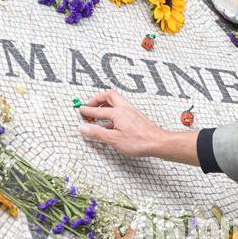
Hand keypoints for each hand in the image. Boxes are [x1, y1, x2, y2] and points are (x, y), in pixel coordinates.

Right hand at [76, 90, 199, 164]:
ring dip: (105, 106)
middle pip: (108, 96)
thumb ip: (97, 133)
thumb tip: (83, 128)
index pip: (97, 111)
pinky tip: (110, 124)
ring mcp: (131, 111)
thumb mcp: (114, 139)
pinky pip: (121, 109)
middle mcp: (124, 108)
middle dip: (97, 99)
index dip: (87, 111)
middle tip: (90, 106)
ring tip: (98, 115)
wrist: (158, 142)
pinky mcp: (135, 117)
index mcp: (117, 112)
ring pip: (115, 102)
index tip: (80, 112)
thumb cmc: (139, 141)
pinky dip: (112, 113)